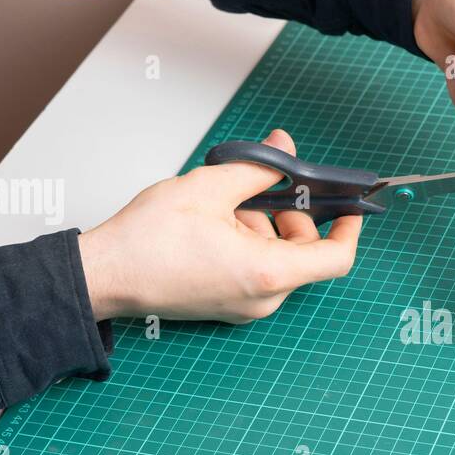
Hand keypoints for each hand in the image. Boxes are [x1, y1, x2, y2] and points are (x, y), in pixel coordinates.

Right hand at [78, 130, 360, 323]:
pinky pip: (256, 269)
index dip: (349, 226)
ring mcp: (245, 306)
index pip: (337, 258)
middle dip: (290, 213)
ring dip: (263, 224)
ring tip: (224, 202)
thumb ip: (259, 166)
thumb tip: (284, 148)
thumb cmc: (148, 241)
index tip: (348, 202)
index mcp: (268, 275)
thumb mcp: (210, 187)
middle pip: (305, 252)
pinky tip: (216, 221)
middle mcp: (263, 298)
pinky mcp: (227, 304)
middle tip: (263, 183)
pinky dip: (248, 241)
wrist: (104, 276)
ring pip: (278, 257)